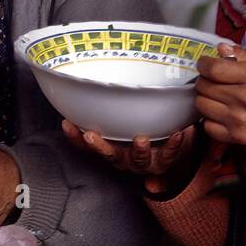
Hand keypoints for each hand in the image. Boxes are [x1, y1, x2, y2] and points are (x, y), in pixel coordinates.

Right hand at [60, 120, 195, 176]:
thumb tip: (89, 84)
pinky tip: (178, 133)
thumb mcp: (120, 125)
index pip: (86, 145)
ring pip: (138, 159)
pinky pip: (169, 154)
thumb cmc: (139, 132)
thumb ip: (108, 109)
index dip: (74, 137)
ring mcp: (143, 162)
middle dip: (98, 145)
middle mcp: (124, 158)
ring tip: (140, 139)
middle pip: (108, 154)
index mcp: (111, 148)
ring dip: (138, 150)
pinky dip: (173, 145)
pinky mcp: (164, 161)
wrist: (168, 152)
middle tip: (91, 135)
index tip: (67, 124)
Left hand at [194, 42, 245, 145]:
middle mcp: (245, 99)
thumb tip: (220, 49)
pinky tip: (220, 113)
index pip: (213, 69)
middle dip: (204, 80)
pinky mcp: (236, 137)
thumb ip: (241, 54)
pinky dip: (210, 118)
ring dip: (205, 98)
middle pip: (204, 87)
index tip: (205, 64)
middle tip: (212, 80)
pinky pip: (207, 126)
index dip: (204, 64)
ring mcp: (239, 120)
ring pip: (201, 105)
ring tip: (216, 96)